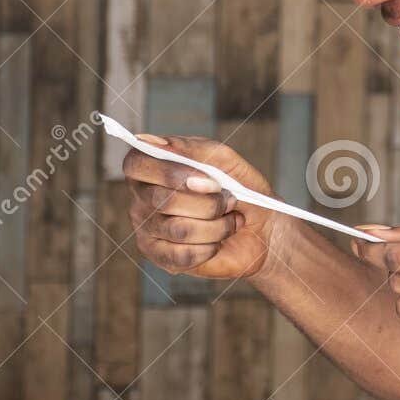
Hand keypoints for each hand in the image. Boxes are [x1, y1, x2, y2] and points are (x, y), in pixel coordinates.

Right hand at [124, 135, 280, 279]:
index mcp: (152, 166)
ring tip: (229, 221)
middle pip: (162, 200)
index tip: (209, 180)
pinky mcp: (160, 257)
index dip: (170, 173)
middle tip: (230, 201)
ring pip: (178, 229)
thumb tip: (151, 142)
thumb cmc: (241, 188)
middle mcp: (142, 197)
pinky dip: (211, 247)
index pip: (136, 163)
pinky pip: (182, 255)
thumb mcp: (224, 160)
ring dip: (216, 226)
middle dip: (209, 203)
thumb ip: (191, 149)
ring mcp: (147, 229)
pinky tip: (218, 241)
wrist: (263, 227)